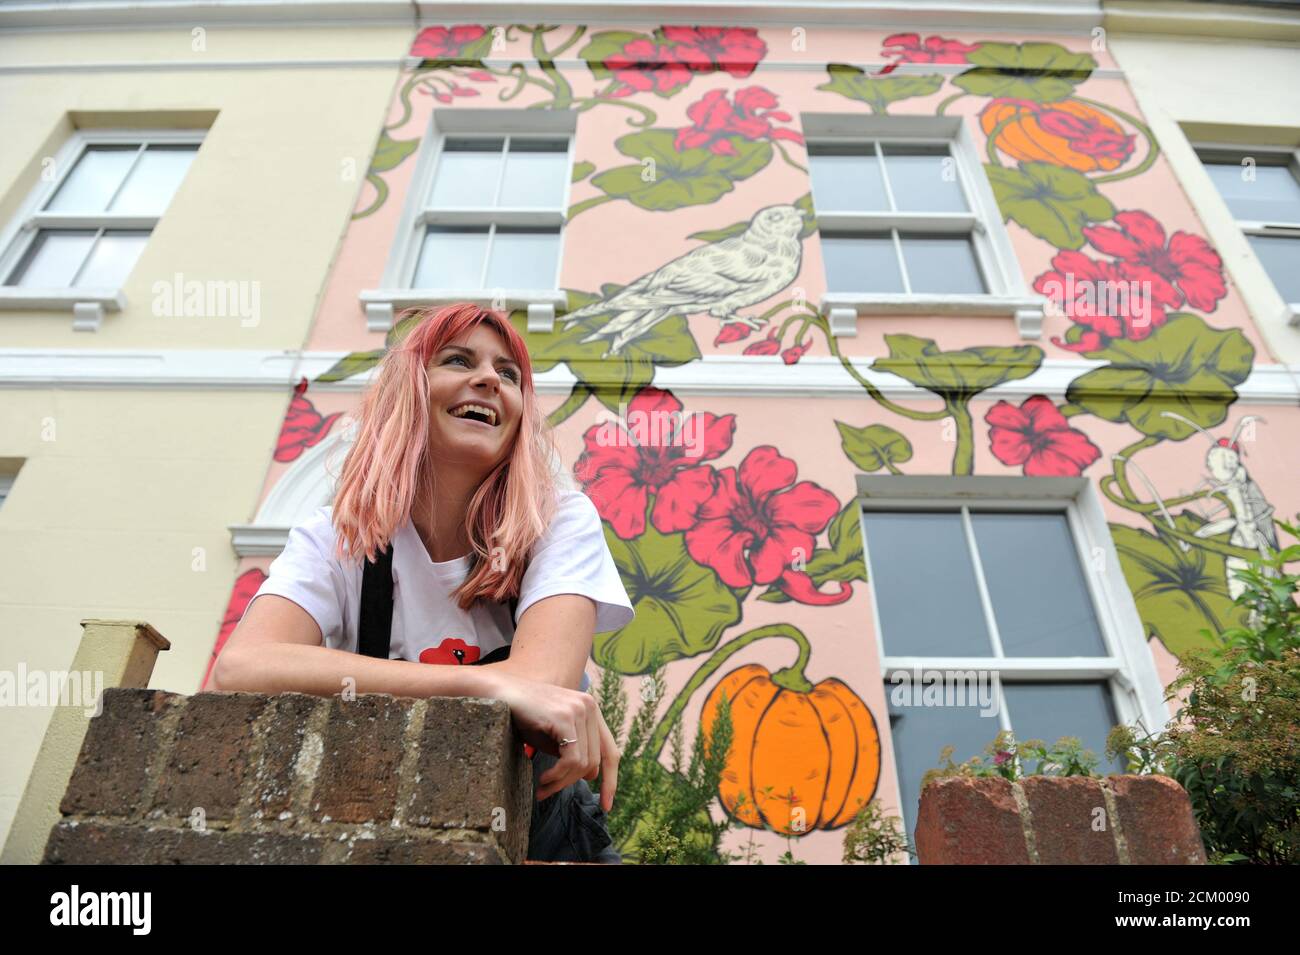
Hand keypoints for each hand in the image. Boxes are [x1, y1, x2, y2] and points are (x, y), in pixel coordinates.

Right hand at [488, 671, 619, 811]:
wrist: (499, 694)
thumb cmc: (523, 716)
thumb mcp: (554, 736)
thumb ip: (573, 751)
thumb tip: (591, 775)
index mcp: (591, 710)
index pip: (610, 751)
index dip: (611, 780)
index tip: (607, 805)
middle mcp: (590, 707)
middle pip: (596, 761)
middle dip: (571, 783)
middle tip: (547, 793)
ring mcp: (580, 709)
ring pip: (584, 763)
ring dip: (561, 782)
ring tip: (542, 787)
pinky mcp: (565, 717)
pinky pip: (572, 759)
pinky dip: (558, 775)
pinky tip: (543, 779)